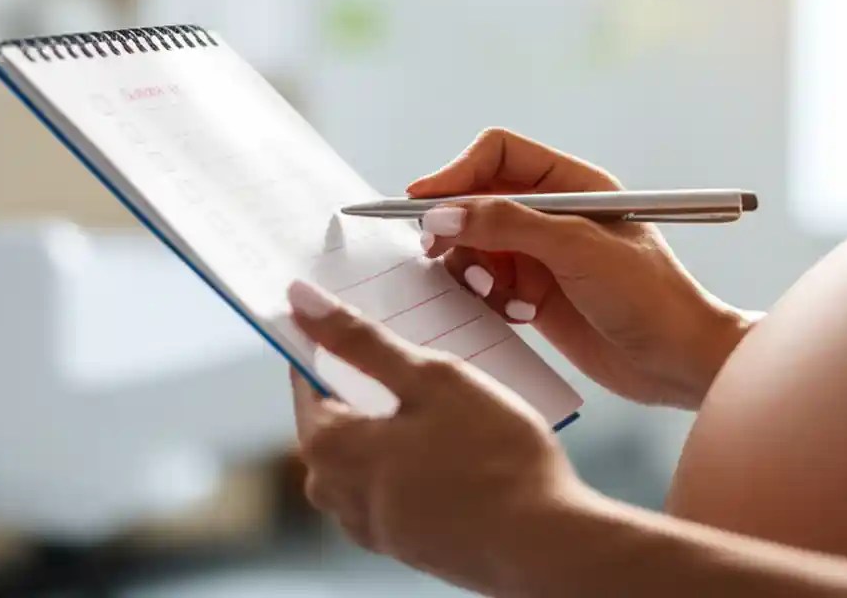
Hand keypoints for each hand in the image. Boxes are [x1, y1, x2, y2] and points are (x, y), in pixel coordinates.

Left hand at [286, 279, 583, 593]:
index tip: (370, 315)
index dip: (337, 338)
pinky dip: (417, 455)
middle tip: (427, 353)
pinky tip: (463, 443)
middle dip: (374, 379)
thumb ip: (362, 340)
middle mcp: (334, 493)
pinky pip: (396, 481)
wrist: (545, 546)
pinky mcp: (405, 542)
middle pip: (340, 412)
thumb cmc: (493, 458)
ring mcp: (369, 523)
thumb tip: (301, 300)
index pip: (307, 373)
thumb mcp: (431, 377)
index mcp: (327, 448)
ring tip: (455, 400)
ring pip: (370, 448)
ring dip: (400, 420)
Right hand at [407, 128, 753, 408]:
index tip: (424, 203)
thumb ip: (508, 225)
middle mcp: (554, 216)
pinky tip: (515, 314)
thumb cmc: (648, 296)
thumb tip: (442, 214)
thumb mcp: (577, 249)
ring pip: (476, 246)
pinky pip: (487, 286)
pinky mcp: (535, 298)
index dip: (458, 173)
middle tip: (433, 250)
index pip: (498, 156)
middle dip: (455, 224)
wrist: (680, 363)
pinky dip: (485, 297)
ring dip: (470, 266)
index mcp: (574, 185)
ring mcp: (543, 258)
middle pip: (478, 201)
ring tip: (489, 290)